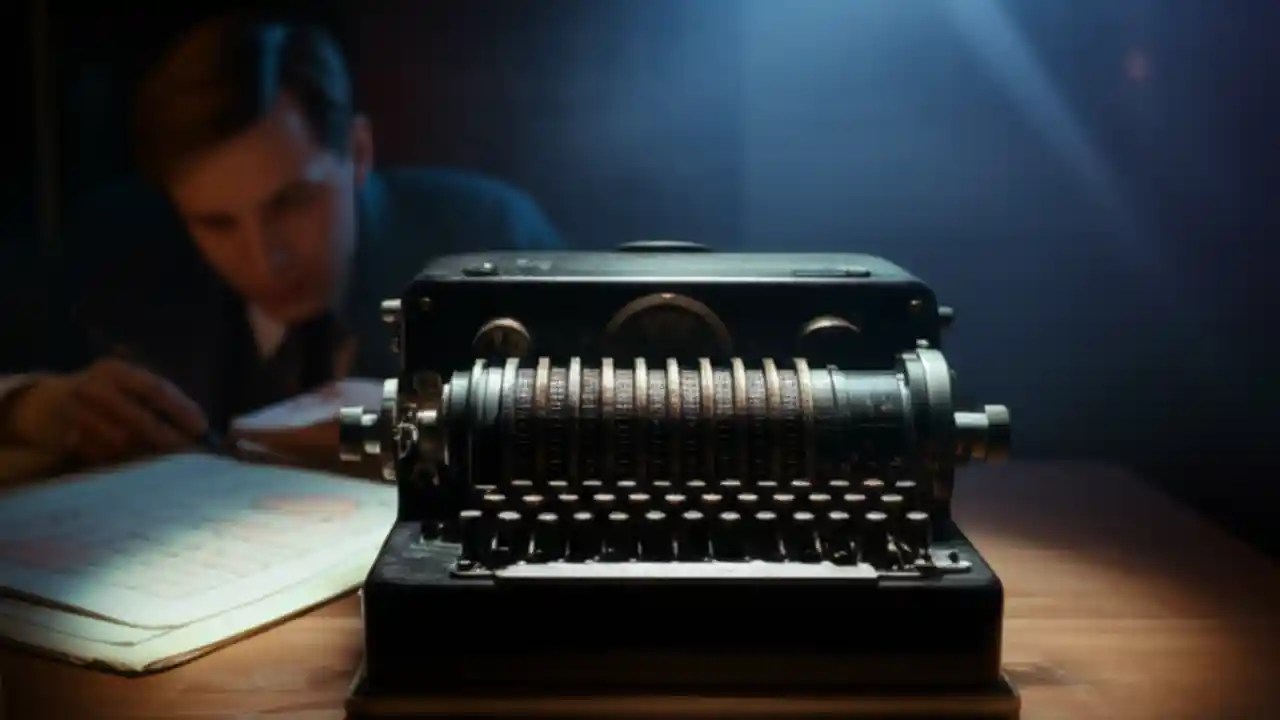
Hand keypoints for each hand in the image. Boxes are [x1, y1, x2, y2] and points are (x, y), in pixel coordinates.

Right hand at [58, 358, 208, 464]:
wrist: (46, 404)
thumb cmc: (104, 396)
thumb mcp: (127, 386)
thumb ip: (158, 401)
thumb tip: (199, 428)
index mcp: (116, 371)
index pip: (155, 389)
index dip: (181, 409)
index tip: (201, 428)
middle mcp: (94, 388)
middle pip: (139, 419)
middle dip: (168, 439)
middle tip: (188, 453)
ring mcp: (76, 414)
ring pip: (122, 442)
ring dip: (143, 452)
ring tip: (158, 457)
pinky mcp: (65, 437)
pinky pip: (103, 455)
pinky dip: (120, 459)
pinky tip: (128, 459)